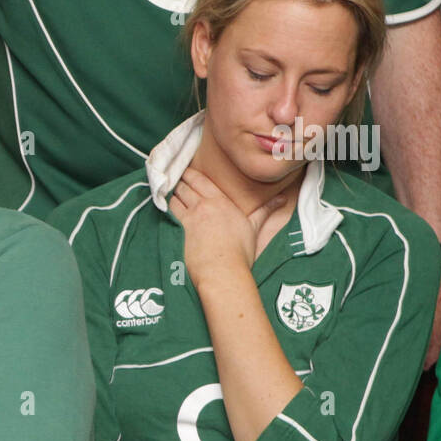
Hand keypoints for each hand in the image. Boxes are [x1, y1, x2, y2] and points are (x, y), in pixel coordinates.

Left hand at [168, 167, 285, 288]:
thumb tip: (283, 199)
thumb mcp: (254, 227)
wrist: (224, 270)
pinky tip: (158, 204)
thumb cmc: (240, 251)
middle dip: (178, 181)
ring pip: (174, 198)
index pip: (200, 180)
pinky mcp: (179, 230)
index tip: (185, 170)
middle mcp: (204, 205)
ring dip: (169, 194)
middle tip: (171, 177)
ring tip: (164, 191)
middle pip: (185, 186)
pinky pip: (167, 212)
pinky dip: (163, 206)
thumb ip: (265, 210)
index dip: (190, 174)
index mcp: (221, 202)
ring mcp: (190, 217)